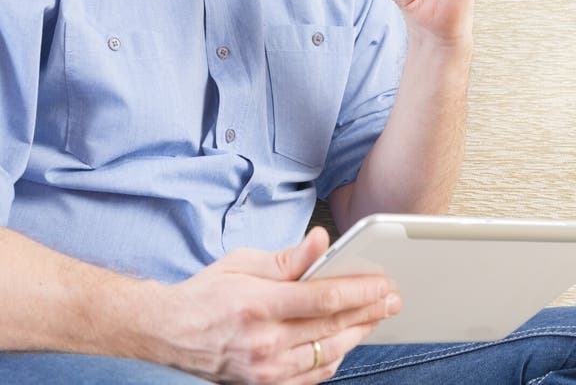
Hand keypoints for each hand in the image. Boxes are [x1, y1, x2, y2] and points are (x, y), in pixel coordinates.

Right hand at [142, 227, 400, 383]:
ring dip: (358, 335)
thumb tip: (322, 241)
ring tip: (376, 318)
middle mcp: (265, 343)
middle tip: (393, 299)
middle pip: (332, 327)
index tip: (382, 282)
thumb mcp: (243, 262)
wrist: (173, 332)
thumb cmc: (208, 291)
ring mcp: (266, 371)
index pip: (323, 298)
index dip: (359, 290)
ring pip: (327, 354)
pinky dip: (334, 359)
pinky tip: (347, 343)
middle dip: (369, 311)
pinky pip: (312, 376)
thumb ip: (288, 258)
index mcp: (259, 305)